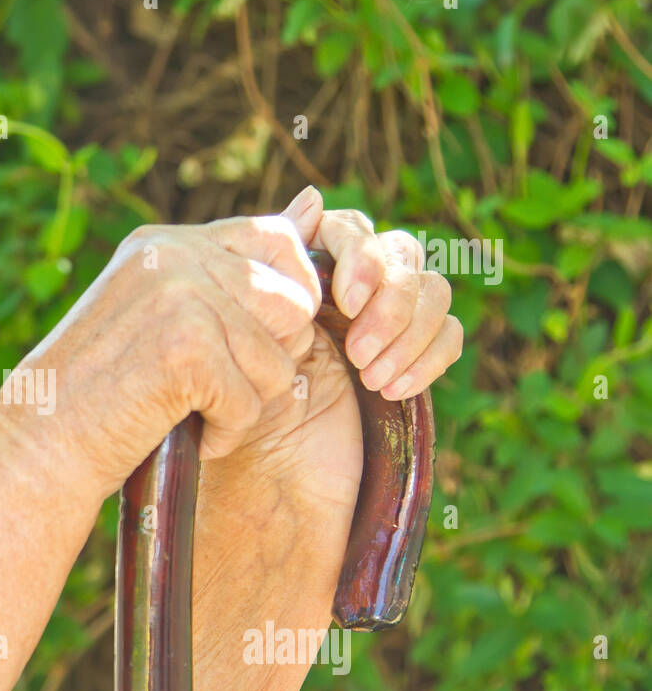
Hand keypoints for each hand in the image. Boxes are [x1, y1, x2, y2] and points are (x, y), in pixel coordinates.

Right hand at [12, 212, 324, 500]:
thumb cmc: (100, 390)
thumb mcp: (158, 313)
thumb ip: (227, 270)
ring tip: (190, 412)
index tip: (252, 343)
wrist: (40, 443)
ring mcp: (180, 298)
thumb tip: (317, 203)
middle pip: (293, 302)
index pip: (278, 239)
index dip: (288, 297)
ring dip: (245, 404)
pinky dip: (224, 434)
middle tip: (215, 388)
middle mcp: (176, 256)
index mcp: (167, 243)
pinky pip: (252, 402)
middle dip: (270, 358)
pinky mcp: (186, 349)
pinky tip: (180, 432)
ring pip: (280, 360)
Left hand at [199, 186, 463, 529]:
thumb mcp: (244, 343)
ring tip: (371, 378)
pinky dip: (428, 356)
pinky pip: (449, 333)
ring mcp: (384, 330)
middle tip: (359, 351)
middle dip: (390, 296)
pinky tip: (391, 390)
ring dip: (408, 329)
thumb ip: (274, 273)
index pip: (350, 228)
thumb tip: (310, 197)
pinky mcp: (413, 364)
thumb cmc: (240, 417)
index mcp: (303, 281)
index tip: (342, 302)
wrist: (269, 492)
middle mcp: (346, 298)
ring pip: (433, 288)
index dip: (357, 253)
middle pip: (401, 250)